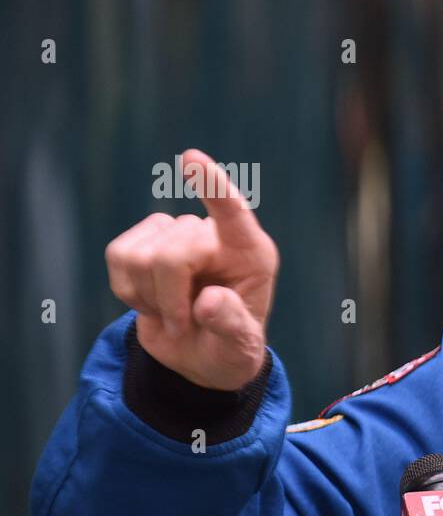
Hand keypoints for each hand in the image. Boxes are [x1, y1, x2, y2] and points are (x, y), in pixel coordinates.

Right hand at [105, 149, 278, 389]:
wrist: (202, 356)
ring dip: (148, 297)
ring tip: (172, 313)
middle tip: (184, 328)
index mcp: (250, 254)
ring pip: (139, 255)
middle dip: (169, 300)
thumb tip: (209, 301)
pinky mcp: (145, 242)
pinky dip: (127, 289)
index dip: (212, 186)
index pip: (233, 212)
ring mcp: (178, 235)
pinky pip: (118, 255)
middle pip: (172, 254)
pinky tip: (152, 301)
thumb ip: (230, 327)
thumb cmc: (230, 350)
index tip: (191, 159)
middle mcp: (215, 236)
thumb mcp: (239, 349)